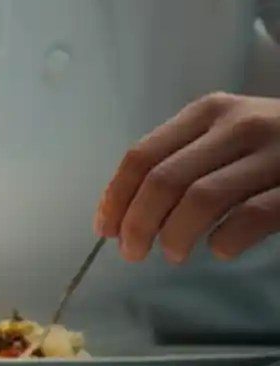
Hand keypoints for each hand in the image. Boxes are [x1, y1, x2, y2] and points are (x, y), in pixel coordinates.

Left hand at [95, 92, 279, 263]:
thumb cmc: (278, 143)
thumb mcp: (230, 133)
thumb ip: (185, 157)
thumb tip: (122, 207)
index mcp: (210, 111)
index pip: (143, 155)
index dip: (116, 196)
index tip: (103, 229)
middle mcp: (238, 125)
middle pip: (164, 180)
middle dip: (137, 222)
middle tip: (131, 252)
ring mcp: (275, 154)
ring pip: (201, 199)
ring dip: (175, 234)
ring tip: (172, 254)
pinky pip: (252, 216)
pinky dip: (226, 238)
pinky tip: (219, 249)